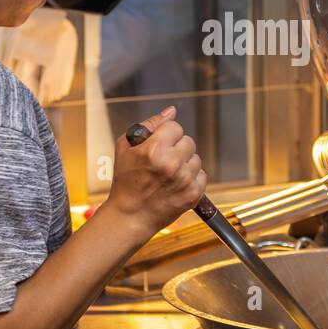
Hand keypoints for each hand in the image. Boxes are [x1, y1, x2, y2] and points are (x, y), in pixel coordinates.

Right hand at [103, 106, 205, 236]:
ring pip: (196, 158)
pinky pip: (202, 175)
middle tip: (162, 162)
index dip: (165, 135)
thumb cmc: (125, 181)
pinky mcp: (194, 194)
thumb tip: (171, 111)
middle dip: (176, 148)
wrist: (130, 216)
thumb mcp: (126, 147)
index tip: (158, 146)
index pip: (175, 126)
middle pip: (188, 141)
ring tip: (168, 176)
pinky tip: (175, 185)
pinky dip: (191, 179)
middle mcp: (172, 164)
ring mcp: (185, 180)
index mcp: (155, 149)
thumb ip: (150, 125)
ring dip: (184, 164)